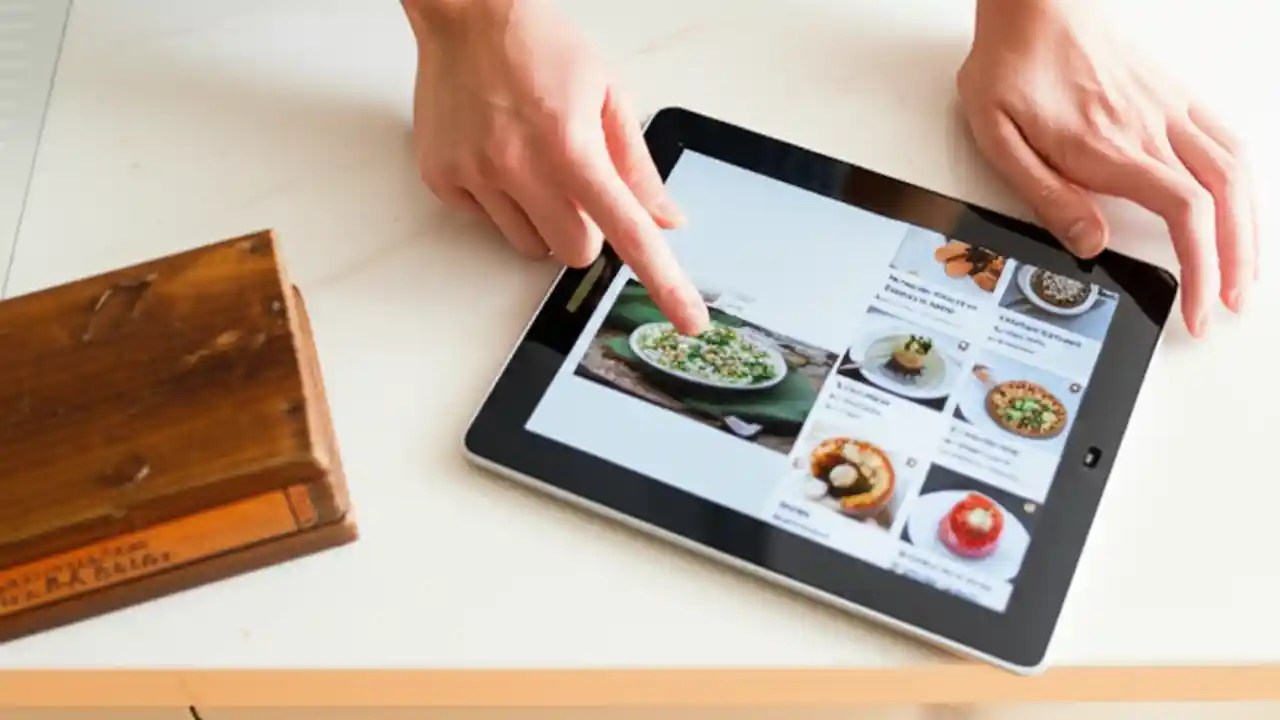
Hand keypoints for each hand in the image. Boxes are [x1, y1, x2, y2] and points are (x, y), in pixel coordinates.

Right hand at [402, 0, 708, 334]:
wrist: (468, 12)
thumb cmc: (540, 45)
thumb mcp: (608, 94)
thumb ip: (637, 167)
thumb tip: (666, 220)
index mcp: (572, 146)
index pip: (629, 231)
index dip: (664, 280)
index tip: (688, 319)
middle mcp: (520, 166)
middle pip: (575, 253)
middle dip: (586, 230)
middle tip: (577, 186)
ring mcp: (475, 174)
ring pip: (529, 245)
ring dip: (543, 219)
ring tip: (533, 162)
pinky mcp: (443, 178)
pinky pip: (486, 223)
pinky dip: (500, 202)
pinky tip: (497, 155)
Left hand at [957, 0, 1255, 336]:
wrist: (1033, 3)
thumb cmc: (1010, 63)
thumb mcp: (999, 137)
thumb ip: (1046, 193)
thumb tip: (1089, 241)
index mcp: (1111, 147)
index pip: (1184, 214)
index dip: (1202, 268)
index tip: (1199, 308)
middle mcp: (1151, 127)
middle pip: (1224, 199)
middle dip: (1237, 260)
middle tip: (1231, 302)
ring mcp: (1168, 108)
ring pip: (1235, 169)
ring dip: (1249, 225)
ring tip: (1245, 268)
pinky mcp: (1171, 93)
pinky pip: (1225, 136)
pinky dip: (1243, 177)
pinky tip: (1240, 202)